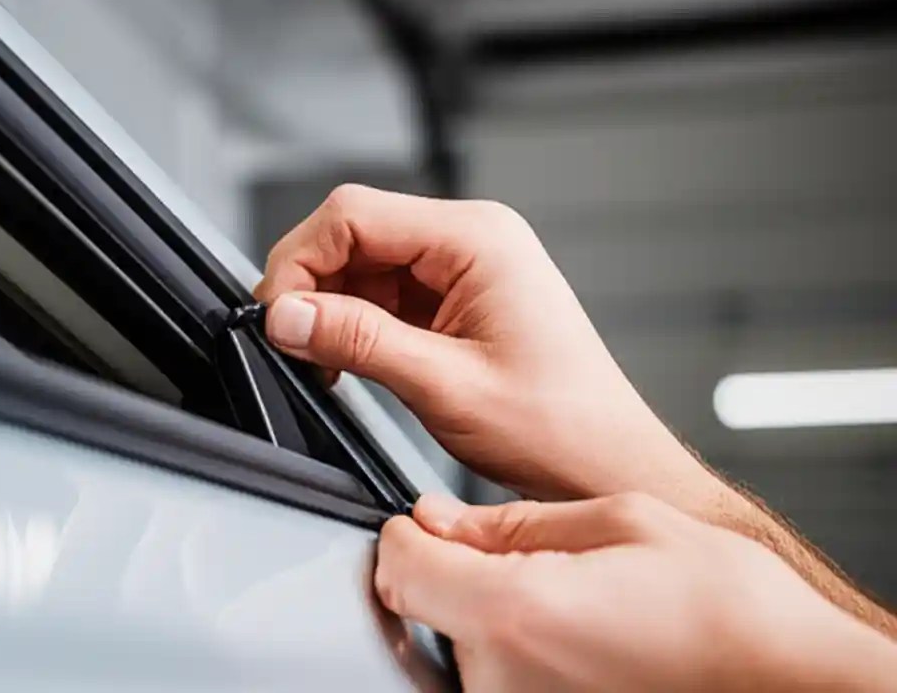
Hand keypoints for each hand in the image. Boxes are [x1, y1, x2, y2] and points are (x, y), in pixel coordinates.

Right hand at [255, 184, 724, 511]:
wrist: (603, 462)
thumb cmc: (557, 425)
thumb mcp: (444, 384)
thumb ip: (358, 341)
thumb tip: (287, 315)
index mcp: (477, 239)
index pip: (354, 215)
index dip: (300, 262)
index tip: (277, 317)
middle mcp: (470, 240)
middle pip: (352, 234)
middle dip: (311, 287)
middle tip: (290, 344)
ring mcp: (462, 268)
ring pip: (360, 266)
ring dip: (330, 312)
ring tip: (325, 365)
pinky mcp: (453, 299)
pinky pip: (382, 295)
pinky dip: (353, 327)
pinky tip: (348, 363)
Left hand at [375, 493, 896, 691]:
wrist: (794, 684)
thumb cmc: (730, 612)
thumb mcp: (621, 523)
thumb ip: (510, 521)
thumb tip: (441, 517)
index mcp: (512, 613)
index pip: (398, 567)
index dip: (406, 533)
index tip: (426, 522)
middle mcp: (499, 679)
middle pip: (423, 606)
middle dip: (453, 570)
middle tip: (523, 553)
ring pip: (459, 643)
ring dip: (489, 612)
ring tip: (572, 600)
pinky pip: (496, 677)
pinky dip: (517, 650)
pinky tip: (576, 635)